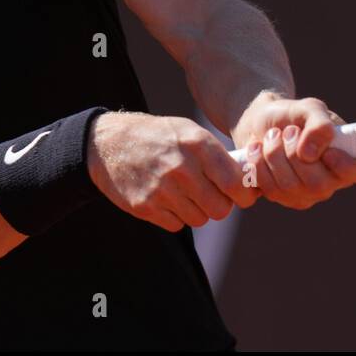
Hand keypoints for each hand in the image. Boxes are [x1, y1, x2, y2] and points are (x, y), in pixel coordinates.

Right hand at [87, 111, 258, 231]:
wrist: (108, 143)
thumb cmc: (157, 136)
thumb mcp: (189, 131)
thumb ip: (217, 155)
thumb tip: (248, 180)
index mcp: (197, 145)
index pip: (235, 182)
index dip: (245, 194)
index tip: (243, 195)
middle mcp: (181, 168)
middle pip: (221, 209)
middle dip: (221, 205)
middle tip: (213, 195)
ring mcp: (162, 190)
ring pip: (200, 219)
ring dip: (198, 210)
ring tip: (185, 192)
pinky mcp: (145, 206)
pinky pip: (177, 225)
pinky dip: (176, 216)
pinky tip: (167, 198)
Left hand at [232, 92, 355, 209]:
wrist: (262, 123)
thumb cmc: (293, 116)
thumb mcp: (308, 108)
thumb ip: (318, 123)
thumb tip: (311, 152)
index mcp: (351, 155)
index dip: (351, 168)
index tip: (330, 152)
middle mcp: (334, 179)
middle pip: (319, 184)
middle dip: (295, 153)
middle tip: (287, 131)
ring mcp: (309, 193)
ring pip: (290, 187)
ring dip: (274, 155)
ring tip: (271, 136)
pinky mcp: (285, 198)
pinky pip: (270, 190)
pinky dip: (258, 165)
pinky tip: (257, 150)